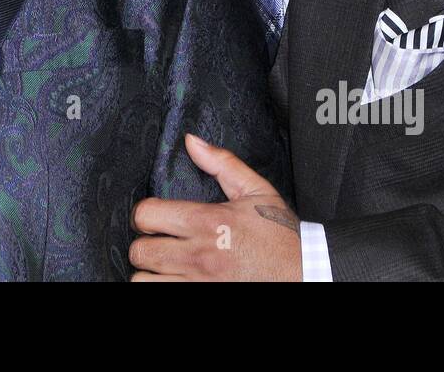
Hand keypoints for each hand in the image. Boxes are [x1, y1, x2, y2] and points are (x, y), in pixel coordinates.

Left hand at [129, 133, 301, 281]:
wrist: (304, 273)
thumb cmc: (280, 235)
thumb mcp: (256, 191)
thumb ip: (222, 163)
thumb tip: (191, 141)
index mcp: (207, 222)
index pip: (146, 215)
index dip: (146, 214)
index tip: (155, 217)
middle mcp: (198, 255)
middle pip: (139, 252)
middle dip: (145, 245)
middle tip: (158, 243)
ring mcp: (198, 284)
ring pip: (142, 281)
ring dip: (150, 273)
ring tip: (163, 267)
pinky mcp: (201, 300)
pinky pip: (159, 298)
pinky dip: (162, 288)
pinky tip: (173, 280)